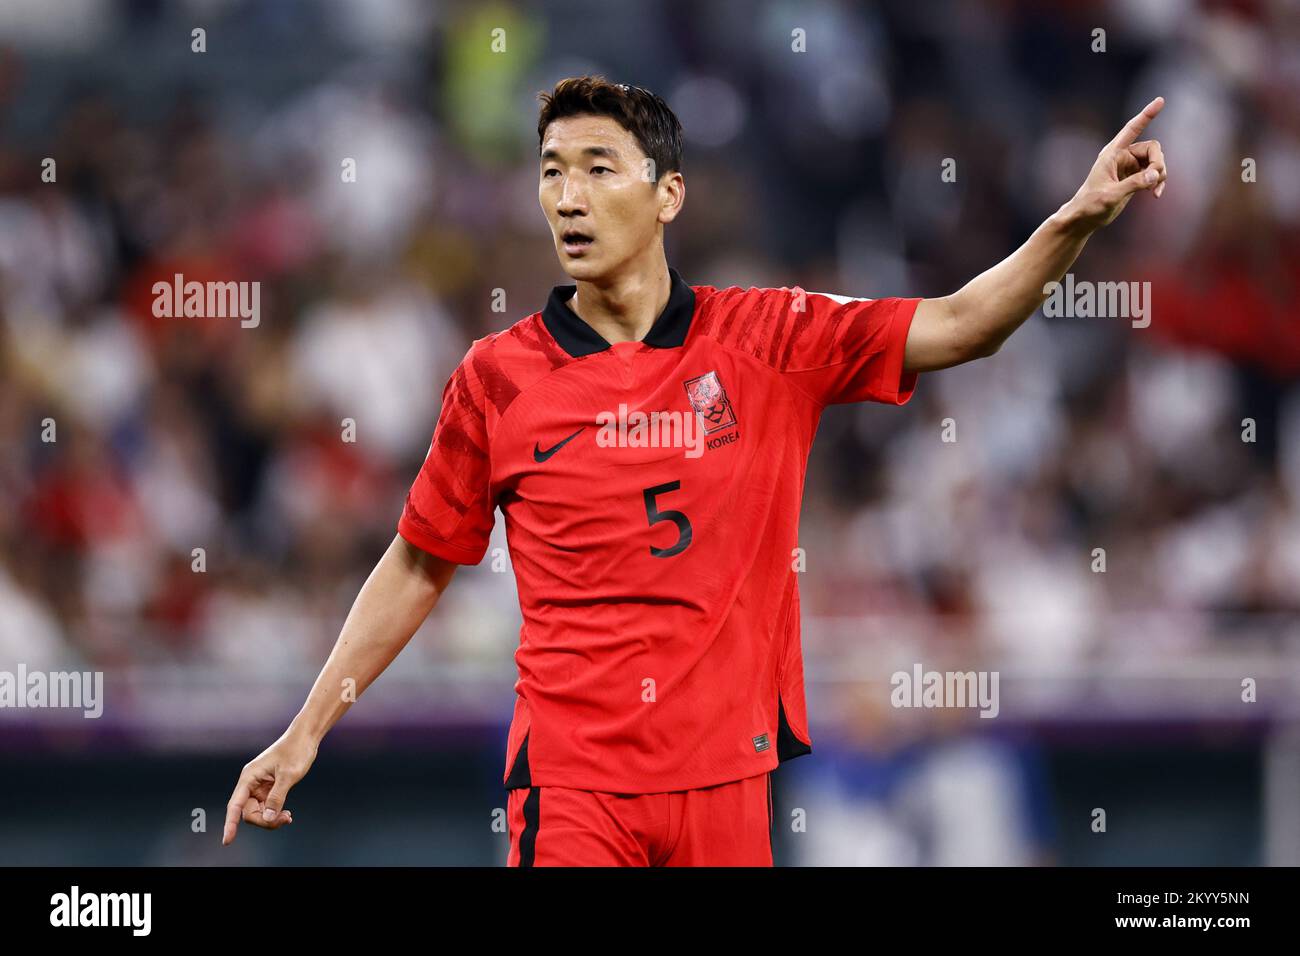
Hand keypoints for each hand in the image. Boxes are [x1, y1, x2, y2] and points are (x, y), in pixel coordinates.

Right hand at [222, 728, 317, 845]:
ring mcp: (260, 786)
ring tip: (288, 817)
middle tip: (285, 819)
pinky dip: (275, 813)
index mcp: (249, 777)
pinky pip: (267, 807)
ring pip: (258, 811)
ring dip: (271, 818)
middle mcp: (251, 782)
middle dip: (264, 820)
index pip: (235, 805)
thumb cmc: (296, 750)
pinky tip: (286, 814)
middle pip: (248, 812)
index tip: (227, 841)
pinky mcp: (269, 788)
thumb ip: (277, 797)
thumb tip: (268, 818)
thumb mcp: (288, 775)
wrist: (305, 737)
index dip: (230, 824)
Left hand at [1064, 96, 1167, 229]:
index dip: (1146, 115)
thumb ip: (1133, 184)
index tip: (1160, 101)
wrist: (1085, 218)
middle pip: (1153, 148)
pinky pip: (1154, 173)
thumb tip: (1155, 175)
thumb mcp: (1111, 195)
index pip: (1132, 129)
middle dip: (1159, 163)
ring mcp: (1130, 166)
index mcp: (1112, 154)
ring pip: (1156, 161)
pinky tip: (1155, 194)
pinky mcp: (1135, 177)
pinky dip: (1158, 182)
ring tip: (1154, 191)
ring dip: (1160, 174)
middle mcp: (1122, 156)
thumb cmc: (1091, 205)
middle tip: (1155, 180)